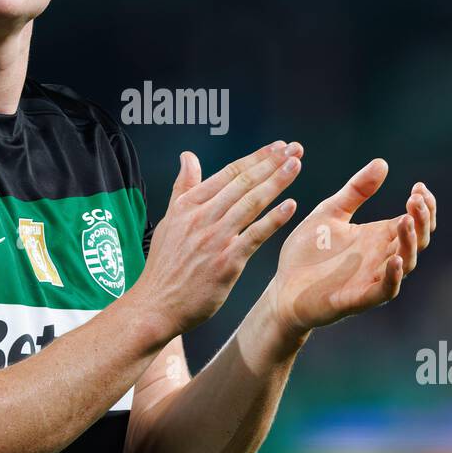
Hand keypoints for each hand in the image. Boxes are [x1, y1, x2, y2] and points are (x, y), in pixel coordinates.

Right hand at [134, 140, 303, 339]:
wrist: (156, 305)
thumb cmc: (164, 266)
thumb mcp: (169, 219)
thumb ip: (183, 187)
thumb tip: (187, 156)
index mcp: (188, 205)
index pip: (229, 173)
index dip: (255, 158)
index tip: (277, 147)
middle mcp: (202, 217)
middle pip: (243, 183)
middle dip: (271, 163)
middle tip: (295, 148)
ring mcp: (215, 239)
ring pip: (251, 203)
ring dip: (276, 182)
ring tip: (295, 166)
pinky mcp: (226, 262)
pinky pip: (254, 236)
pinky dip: (273, 219)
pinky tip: (290, 206)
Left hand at [266, 159, 436, 336]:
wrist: (282, 288)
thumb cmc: (307, 253)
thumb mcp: (330, 212)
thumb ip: (356, 191)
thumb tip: (383, 162)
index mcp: (378, 237)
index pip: (414, 221)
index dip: (423, 206)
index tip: (418, 186)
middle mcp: (381, 257)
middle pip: (417, 240)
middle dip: (422, 219)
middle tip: (415, 198)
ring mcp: (372, 278)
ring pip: (407, 263)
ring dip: (410, 242)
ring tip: (406, 220)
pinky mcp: (359, 298)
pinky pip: (385, 290)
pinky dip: (394, 277)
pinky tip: (396, 260)